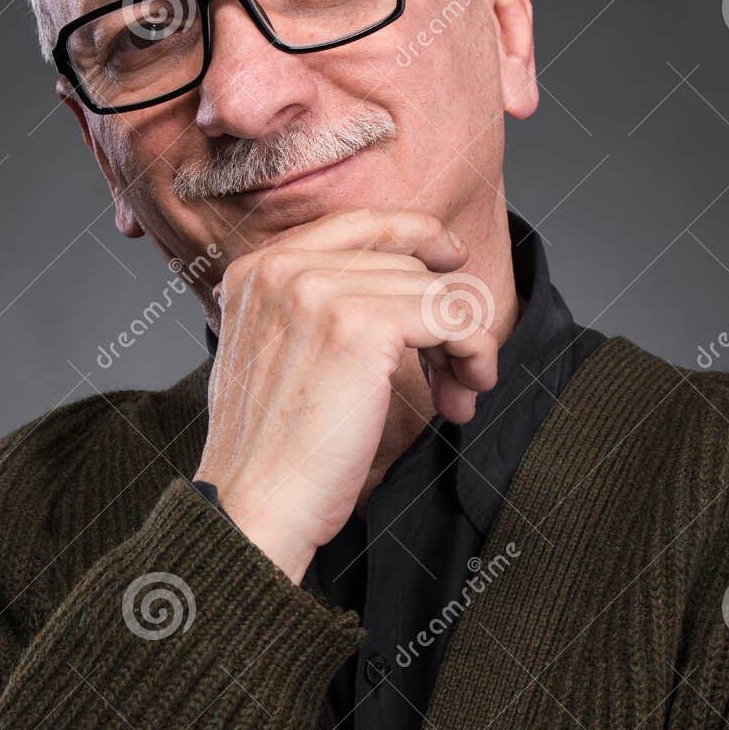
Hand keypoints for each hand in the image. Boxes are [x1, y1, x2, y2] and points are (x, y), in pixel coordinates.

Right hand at [194, 209, 499, 582]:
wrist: (254, 505)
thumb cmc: (270, 453)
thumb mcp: (274, 357)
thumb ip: (311, 310)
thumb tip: (397, 291)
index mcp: (256, 270)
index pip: (357, 224)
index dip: (416, 234)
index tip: (451, 260)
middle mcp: (283, 268)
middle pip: (404, 263)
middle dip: (442, 316)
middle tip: (456, 377)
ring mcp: (321, 292)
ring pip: (434, 290)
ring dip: (464, 343)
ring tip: (460, 393)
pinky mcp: (363, 326)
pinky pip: (452, 316)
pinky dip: (474, 351)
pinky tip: (464, 393)